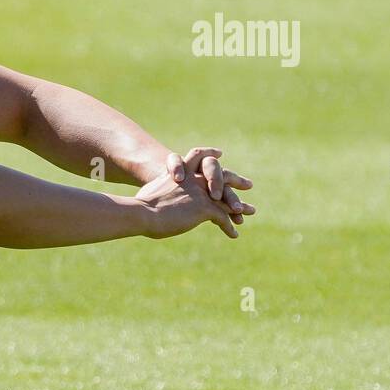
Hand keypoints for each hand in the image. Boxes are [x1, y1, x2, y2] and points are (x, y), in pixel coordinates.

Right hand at [135, 151, 253, 239]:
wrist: (142, 212)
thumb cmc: (140, 205)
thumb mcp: (151, 191)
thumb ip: (160, 191)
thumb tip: (154, 199)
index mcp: (180, 171)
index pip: (199, 158)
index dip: (210, 156)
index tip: (219, 154)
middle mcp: (194, 178)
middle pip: (221, 174)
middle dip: (235, 179)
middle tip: (248, 184)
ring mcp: (201, 192)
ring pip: (228, 198)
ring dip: (239, 206)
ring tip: (250, 212)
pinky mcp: (205, 208)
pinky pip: (223, 217)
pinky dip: (229, 226)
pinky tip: (234, 234)